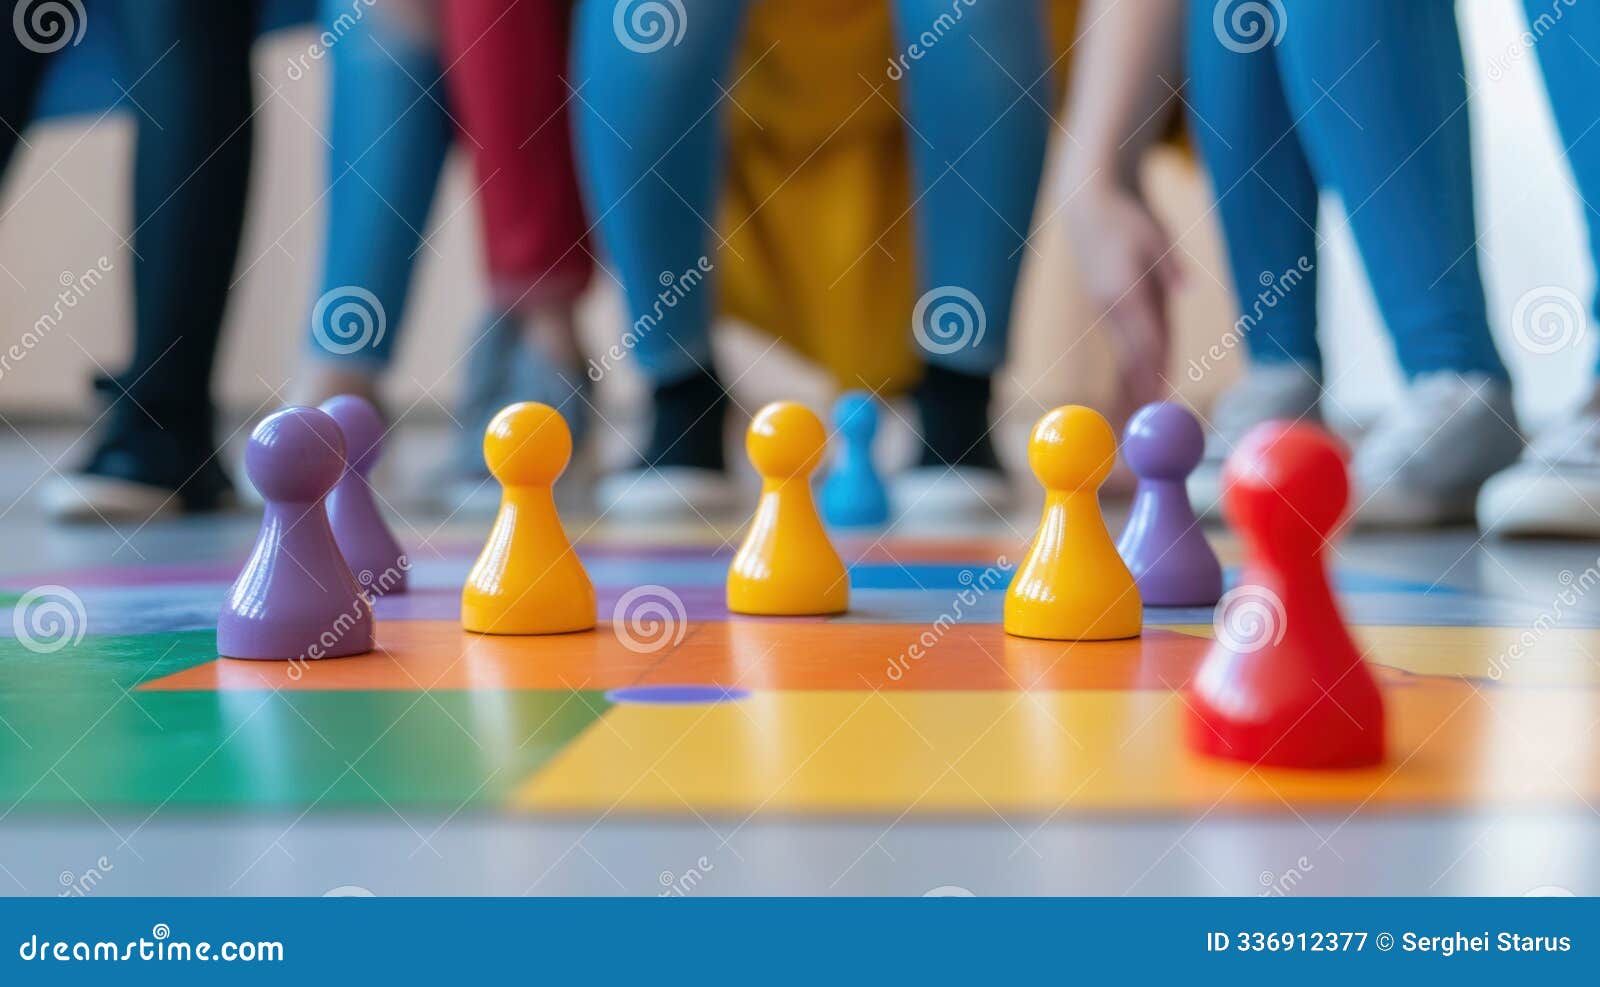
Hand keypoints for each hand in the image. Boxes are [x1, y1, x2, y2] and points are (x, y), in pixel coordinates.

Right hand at [1064, 183, 1182, 410]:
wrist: (1088, 206)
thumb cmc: (1126, 217)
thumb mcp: (1155, 237)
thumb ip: (1170, 266)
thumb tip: (1186, 287)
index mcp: (1123, 292)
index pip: (1144, 339)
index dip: (1155, 371)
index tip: (1163, 397)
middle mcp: (1111, 307)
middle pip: (1132, 356)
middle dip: (1143, 389)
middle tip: (1152, 421)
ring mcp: (1107, 309)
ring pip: (1127, 352)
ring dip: (1137, 383)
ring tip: (1145, 415)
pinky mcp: (1108, 307)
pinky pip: (1125, 341)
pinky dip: (1135, 363)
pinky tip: (1142, 383)